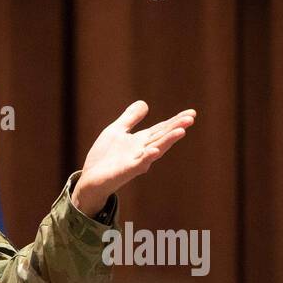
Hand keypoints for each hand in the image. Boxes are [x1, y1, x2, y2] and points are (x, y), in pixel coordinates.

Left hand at [73, 101, 196, 215]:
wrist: (90, 179)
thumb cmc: (104, 157)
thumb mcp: (117, 131)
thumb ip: (130, 118)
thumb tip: (145, 103)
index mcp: (141, 140)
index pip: (162, 128)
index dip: (176, 120)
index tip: (192, 112)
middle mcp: (142, 150)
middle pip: (162, 137)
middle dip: (176, 127)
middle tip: (191, 118)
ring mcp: (136, 161)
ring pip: (155, 149)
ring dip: (168, 141)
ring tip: (181, 131)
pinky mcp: (126, 171)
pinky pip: (139, 164)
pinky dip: (147, 157)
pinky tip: (155, 150)